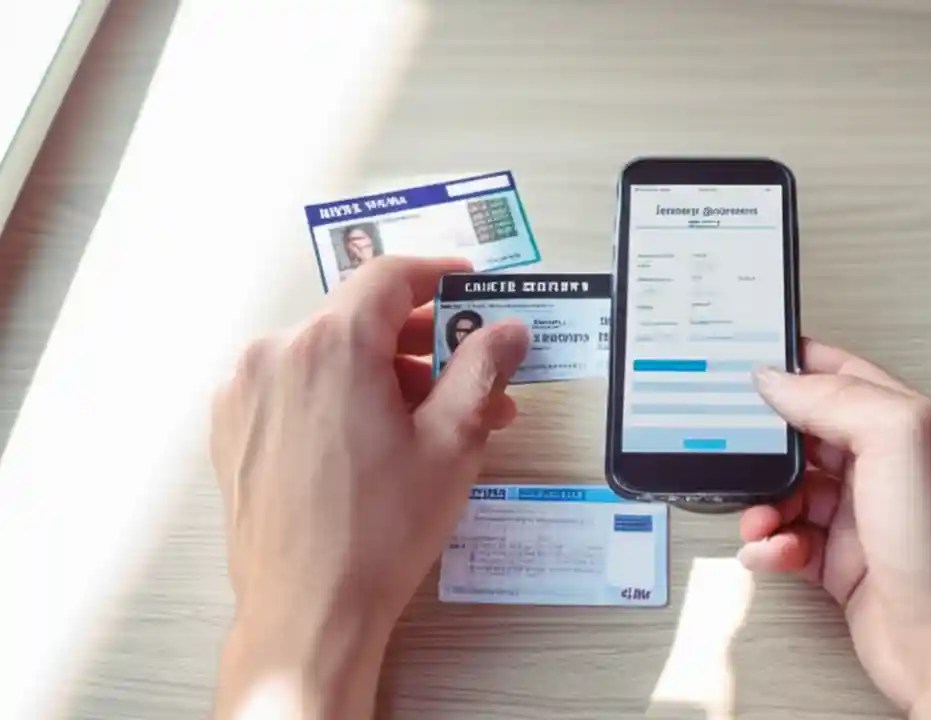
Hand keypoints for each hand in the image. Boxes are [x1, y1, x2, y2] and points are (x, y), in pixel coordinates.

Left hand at [210, 257, 529, 719]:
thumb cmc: (382, 529)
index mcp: (330, 344)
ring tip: (434, 424)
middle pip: (359, 320)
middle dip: (422, 345)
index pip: (388, 277)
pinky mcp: (232, 428)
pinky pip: (296, 388)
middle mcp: (275, 353)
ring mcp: (245, 391)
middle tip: (472, 378)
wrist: (306, 611)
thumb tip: (508, 329)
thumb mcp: (451, 443)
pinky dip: (340, 396)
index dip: (437, 275)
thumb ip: (482, 370)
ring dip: (384, 376)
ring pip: (328, 357)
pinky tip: (377, 441)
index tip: (469, 288)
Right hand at [739, 339, 930, 718]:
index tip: (747, 365)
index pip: (843, 374)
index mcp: (911, 424)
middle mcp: (889, 466)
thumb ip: (837, 397)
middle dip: (766, 443)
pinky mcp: (844, 561)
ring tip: (761, 519)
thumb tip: (779, 379)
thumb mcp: (899, 441)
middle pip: (807, 433)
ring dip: (764, 502)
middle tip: (736, 451)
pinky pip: (789, 538)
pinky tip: (772, 552)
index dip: (796, 366)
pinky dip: (770, 543)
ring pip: (791, 489)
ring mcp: (865, 515)